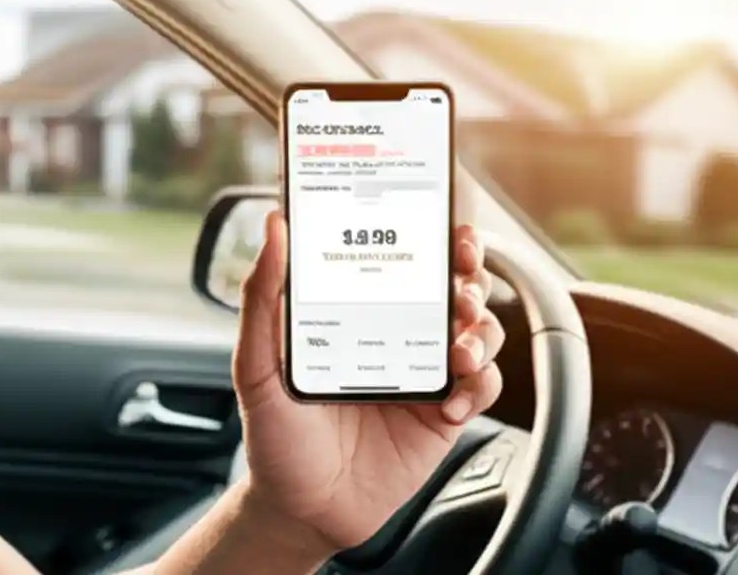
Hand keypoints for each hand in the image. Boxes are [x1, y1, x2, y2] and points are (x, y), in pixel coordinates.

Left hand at [233, 212, 503, 552]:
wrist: (298, 507)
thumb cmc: (275, 435)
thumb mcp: (255, 364)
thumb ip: (262, 298)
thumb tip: (272, 229)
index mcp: (357, 315)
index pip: (404, 263)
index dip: (436, 241)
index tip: (449, 228)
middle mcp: (396, 337)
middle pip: (455, 290)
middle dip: (472, 278)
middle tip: (461, 289)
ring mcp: (423, 376)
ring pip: (479, 334)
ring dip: (481, 332)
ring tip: (459, 350)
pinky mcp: (443, 416)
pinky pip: (482, 389)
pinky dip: (480, 387)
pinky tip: (451, 402)